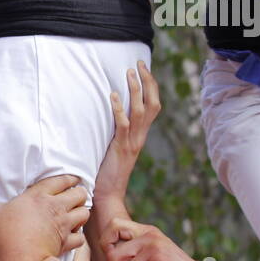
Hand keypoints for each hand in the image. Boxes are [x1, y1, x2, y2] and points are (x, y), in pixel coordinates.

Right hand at [0, 174, 87, 260]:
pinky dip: (78, 236)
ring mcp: (63, 226)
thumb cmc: (5, 235)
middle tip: (74, 197)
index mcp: (38, 196)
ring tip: (75, 214)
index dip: (69, 179)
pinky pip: (80, 237)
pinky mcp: (66, 243)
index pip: (62, 180)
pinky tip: (71, 236)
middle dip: (79, 194)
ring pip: (84, 213)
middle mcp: (55, 208)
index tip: (71, 180)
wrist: (20, 260)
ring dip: (81, 212)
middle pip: (80, 194)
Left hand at [93, 61, 159, 202]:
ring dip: (135, 90)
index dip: (150, 87)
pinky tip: (113, 95)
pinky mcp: (120, 149)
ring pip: (140, 111)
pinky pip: (123, 125)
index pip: (153, 106)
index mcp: (140, 136)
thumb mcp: (115, 148)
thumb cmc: (106, 174)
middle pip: (153, 104)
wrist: (106, 197)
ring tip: (129, 72)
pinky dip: (119, 109)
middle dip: (148, 82)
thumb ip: (117, 133)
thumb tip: (109, 116)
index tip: (143, 69)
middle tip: (139, 63)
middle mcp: (140, 137)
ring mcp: (132, 142)